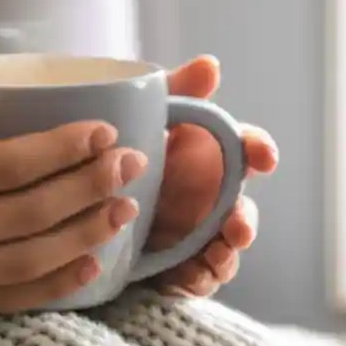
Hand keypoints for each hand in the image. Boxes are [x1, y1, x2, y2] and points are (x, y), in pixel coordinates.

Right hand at [0, 85, 146, 312]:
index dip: (57, 150)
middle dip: (86, 188)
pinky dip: (52, 287)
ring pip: (22, 261)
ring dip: (82, 235)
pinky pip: (4, 302)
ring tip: (125, 208)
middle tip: (131, 164)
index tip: (102, 131)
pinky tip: (92, 264)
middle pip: (22, 215)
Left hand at [147, 56, 277, 296]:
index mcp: (211, 156)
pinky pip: (197, 279)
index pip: (246, 149)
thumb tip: (211, 65)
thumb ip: (178, 92)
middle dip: (245, 220)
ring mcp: (196, 235)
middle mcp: (210, 197)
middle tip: (237, 226)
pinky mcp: (177, 267)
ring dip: (226, 256)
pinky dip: (198, 280)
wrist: (81, 196)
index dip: (259, 150)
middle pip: (241, 210)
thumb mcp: (146, 117)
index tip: (264, 156)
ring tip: (217, 257)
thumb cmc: (126, 149)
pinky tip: (190, 278)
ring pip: (224, 250)